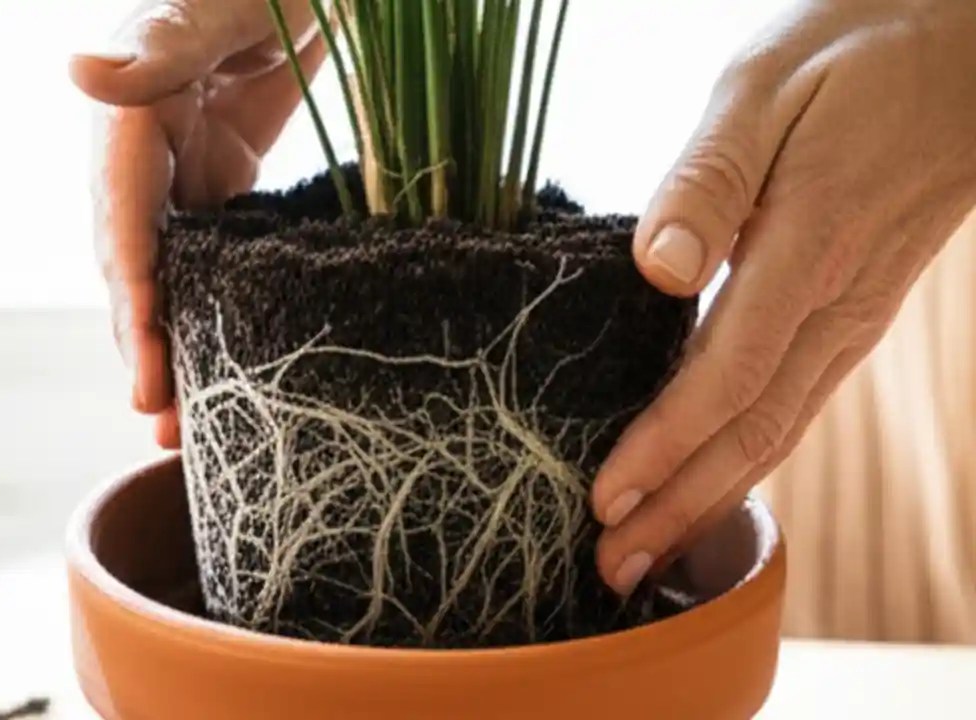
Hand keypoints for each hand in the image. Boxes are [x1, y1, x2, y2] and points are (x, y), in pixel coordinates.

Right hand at [70, 0, 322, 448]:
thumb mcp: (213, 3)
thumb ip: (155, 42)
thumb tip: (78, 70)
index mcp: (127, 120)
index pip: (124, 230)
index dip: (134, 306)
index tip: (148, 376)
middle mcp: (143, 160)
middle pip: (138, 271)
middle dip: (149, 349)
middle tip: (168, 429)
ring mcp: (182, 176)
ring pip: (172, 278)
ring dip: (180, 346)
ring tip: (196, 425)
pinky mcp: (222, 183)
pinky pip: (211, 261)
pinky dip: (215, 313)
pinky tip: (232, 363)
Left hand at [592, 0, 975, 594]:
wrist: (966, 49)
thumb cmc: (858, 50)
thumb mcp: (765, 87)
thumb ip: (707, 181)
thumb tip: (658, 270)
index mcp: (812, 246)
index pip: (727, 375)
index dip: (665, 447)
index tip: (604, 498)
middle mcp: (840, 302)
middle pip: (753, 431)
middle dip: (678, 507)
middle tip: (608, 569)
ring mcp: (855, 315)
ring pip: (779, 431)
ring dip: (708, 499)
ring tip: (643, 554)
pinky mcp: (854, 312)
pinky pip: (796, 404)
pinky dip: (745, 460)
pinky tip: (707, 485)